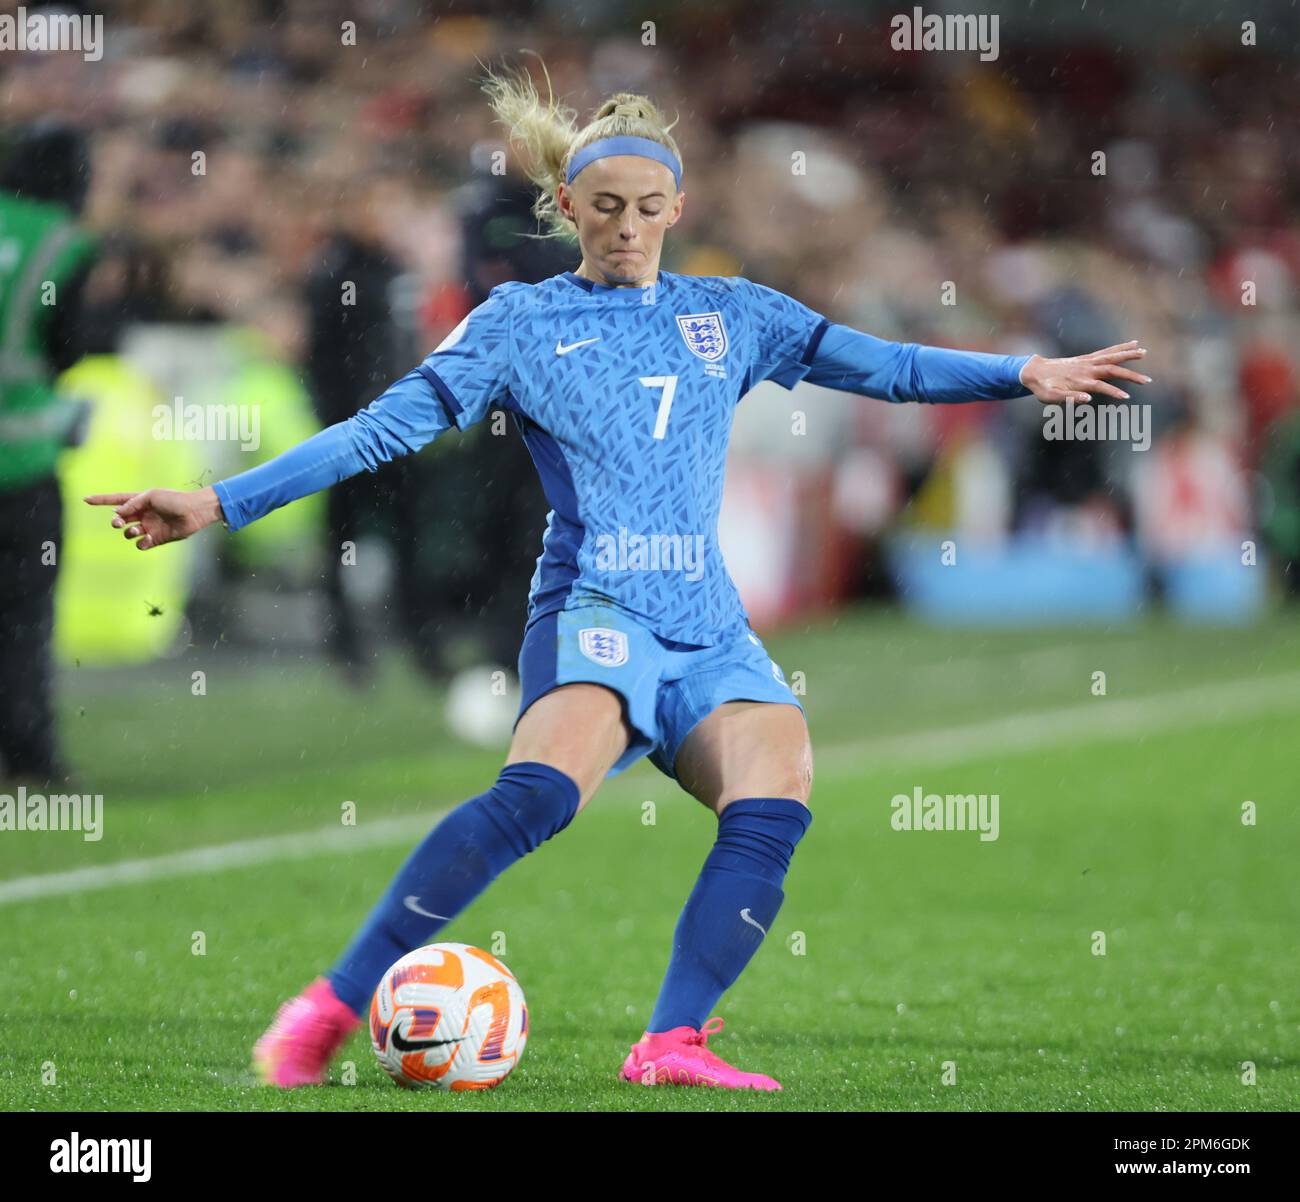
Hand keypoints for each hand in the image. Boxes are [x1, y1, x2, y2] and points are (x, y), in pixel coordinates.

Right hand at [83, 486, 224, 550]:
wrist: (193, 512)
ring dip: (129, 533)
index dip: (101, 500)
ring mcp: (148, 527)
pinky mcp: (156, 539)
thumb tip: (117, 512)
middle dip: (115, 522)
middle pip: (120, 520)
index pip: (116, 500)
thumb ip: (132, 504)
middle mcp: (142, 514)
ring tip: (138, 530)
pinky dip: (141, 542)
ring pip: (128, 534)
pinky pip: (141, 544)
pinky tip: (148, 538)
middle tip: (119, 523)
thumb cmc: (174, 500)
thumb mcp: (150, 496)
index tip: (85, 499)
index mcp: (139, 501)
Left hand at [1019, 341, 1151, 404]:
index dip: (1113, 392)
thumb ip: (1068, 398)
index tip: (1126, 397)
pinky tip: (1132, 345)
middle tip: (1147, 380)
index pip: (1101, 386)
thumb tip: (1088, 399)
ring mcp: (1087, 362)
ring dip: (1128, 355)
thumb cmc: (1042, 388)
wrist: (1033, 371)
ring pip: (1111, 356)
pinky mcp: (1086, 358)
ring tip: (1145, 352)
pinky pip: (1106, 352)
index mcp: (1079, 380)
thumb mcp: (1051, 397)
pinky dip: (1120, 348)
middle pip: (1112, 369)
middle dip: (1130, 375)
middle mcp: (1086, 369)